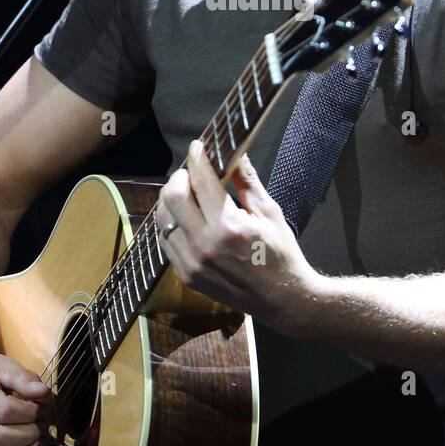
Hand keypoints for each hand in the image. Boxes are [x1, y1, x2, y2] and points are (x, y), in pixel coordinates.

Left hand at [155, 143, 322, 332]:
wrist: (281, 299)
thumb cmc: (280, 254)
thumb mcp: (269, 213)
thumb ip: (247, 181)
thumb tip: (236, 154)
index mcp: (228, 226)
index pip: (201, 182)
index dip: (197, 158)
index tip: (198, 147)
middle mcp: (204, 245)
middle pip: (172, 197)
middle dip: (179, 177)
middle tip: (192, 173)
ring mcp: (191, 263)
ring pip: (163, 218)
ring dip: (172, 200)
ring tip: (189, 194)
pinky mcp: (186, 275)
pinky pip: (166, 240)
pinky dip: (172, 223)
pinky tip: (188, 218)